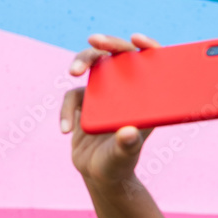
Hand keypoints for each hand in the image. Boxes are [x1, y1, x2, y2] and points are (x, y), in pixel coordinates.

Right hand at [59, 33, 159, 185]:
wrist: (100, 177)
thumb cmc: (119, 166)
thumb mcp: (123, 157)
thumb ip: (126, 146)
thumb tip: (128, 133)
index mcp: (146, 100)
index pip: (152, 66)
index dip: (148, 48)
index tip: (137, 40)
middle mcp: (127, 93)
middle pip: (118, 57)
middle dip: (107, 45)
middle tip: (94, 40)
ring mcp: (106, 95)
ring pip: (93, 65)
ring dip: (81, 62)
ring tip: (72, 71)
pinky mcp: (85, 102)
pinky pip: (72, 95)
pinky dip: (66, 111)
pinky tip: (66, 131)